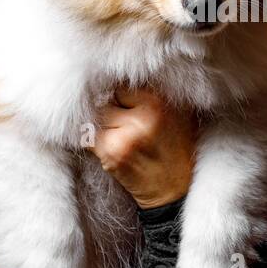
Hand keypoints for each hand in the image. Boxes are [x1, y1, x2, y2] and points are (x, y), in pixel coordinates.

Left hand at [91, 87, 198, 209]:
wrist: (176, 190)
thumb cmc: (178, 148)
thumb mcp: (178, 113)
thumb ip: (156, 92)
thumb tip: (126, 77)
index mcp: (158, 102)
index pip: (121, 86)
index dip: (122, 98)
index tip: (125, 107)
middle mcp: (141, 117)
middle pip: (105, 101)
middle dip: (110, 112)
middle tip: (123, 126)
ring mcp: (123, 137)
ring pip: (95, 118)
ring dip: (101, 126)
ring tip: (120, 138)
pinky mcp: (110, 155)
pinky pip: (87, 137)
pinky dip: (93, 140)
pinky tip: (110, 147)